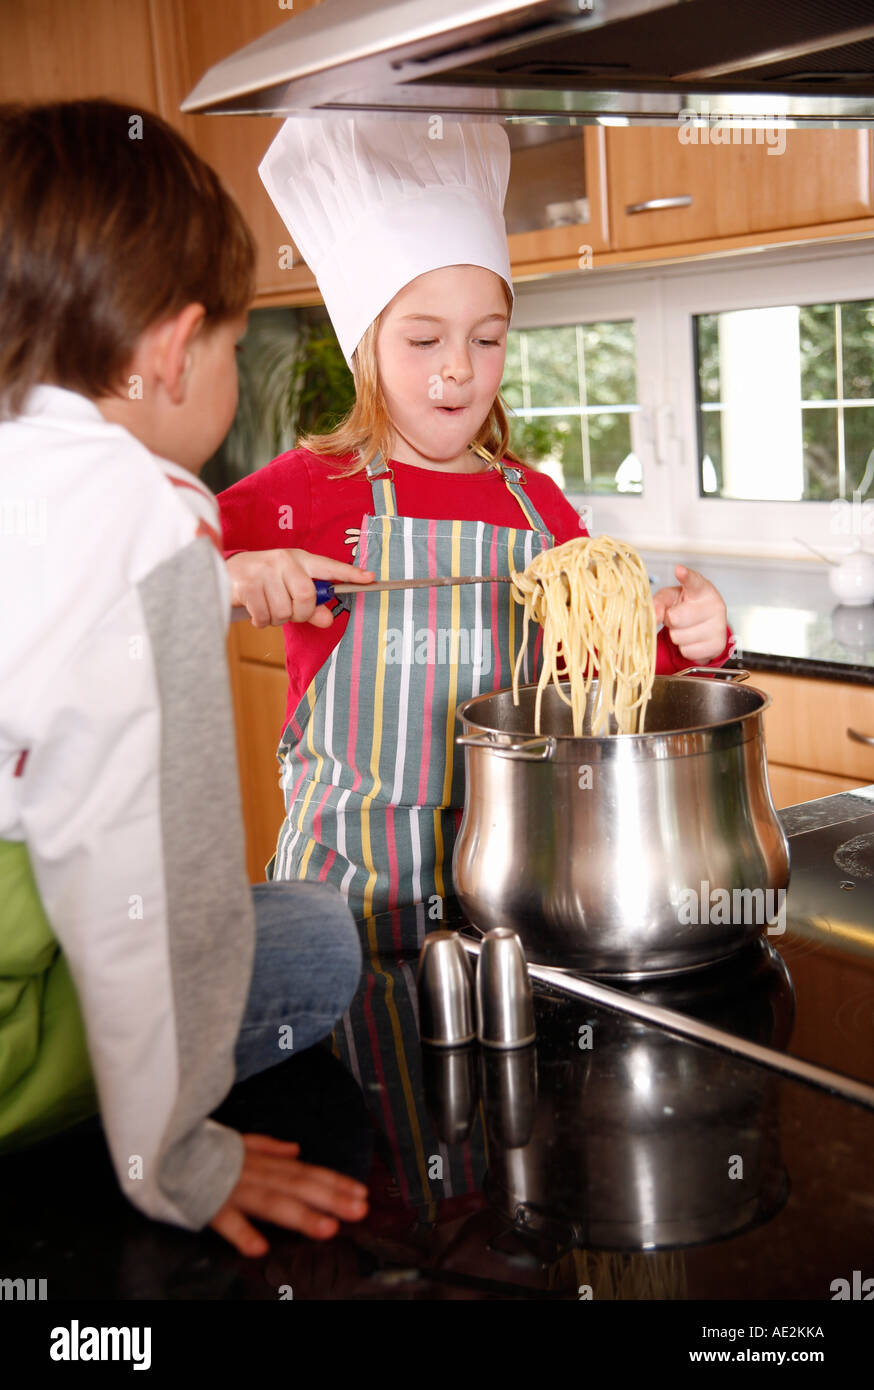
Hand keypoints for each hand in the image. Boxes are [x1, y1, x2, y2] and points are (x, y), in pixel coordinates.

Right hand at [208, 1134, 369, 1256]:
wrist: (160, 1144)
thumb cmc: (203, 1150)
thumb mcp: (239, 1143)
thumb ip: (269, 1148)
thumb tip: (296, 1150)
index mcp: (262, 1162)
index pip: (306, 1171)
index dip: (335, 1182)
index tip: (362, 1193)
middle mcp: (253, 1173)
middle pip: (297, 1185)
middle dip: (331, 1198)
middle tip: (359, 1210)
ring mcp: (231, 1188)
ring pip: (270, 1201)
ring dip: (300, 1214)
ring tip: (326, 1228)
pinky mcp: (207, 1204)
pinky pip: (225, 1220)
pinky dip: (242, 1233)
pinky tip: (260, 1248)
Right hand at [226, 549, 374, 628]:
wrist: (227, 573)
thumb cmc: (266, 582)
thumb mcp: (290, 589)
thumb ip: (312, 606)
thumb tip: (328, 620)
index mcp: (299, 559)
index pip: (329, 567)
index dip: (350, 574)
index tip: (370, 579)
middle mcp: (284, 560)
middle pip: (307, 596)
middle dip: (300, 613)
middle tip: (290, 613)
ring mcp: (264, 570)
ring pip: (285, 611)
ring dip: (278, 619)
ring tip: (269, 609)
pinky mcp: (247, 584)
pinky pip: (264, 616)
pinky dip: (262, 622)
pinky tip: (257, 612)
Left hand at [652, 565, 727, 663]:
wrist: (705, 625)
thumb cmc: (685, 606)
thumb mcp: (669, 598)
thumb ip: (658, 602)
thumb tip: (655, 616)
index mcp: (701, 589)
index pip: (693, 582)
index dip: (686, 576)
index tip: (679, 570)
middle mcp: (714, 605)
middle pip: (676, 618)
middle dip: (670, 620)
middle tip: (676, 617)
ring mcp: (718, 625)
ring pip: (680, 637)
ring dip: (677, 636)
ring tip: (685, 628)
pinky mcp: (717, 644)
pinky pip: (687, 651)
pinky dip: (685, 648)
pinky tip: (692, 639)